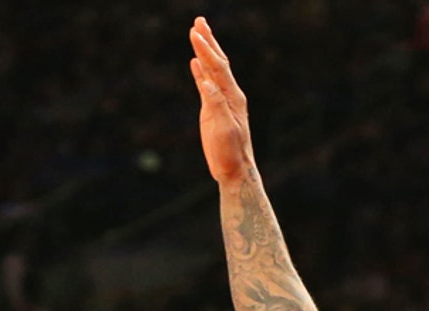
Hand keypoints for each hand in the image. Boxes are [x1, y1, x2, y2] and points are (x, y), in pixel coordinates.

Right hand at [189, 17, 255, 184]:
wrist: (234, 171)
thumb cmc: (231, 153)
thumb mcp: (224, 129)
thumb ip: (216, 104)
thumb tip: (206, 82)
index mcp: (233, 97)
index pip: (219, 68)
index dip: (207, 50)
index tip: (194, 33)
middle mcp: (229, 95)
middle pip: (218, 63)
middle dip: (208, 42)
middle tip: (199, 21)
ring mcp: (220, 101)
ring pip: (212, 71)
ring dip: (205, 52)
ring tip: (197, 33)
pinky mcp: (212, 110)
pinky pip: (205, 85)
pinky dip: (200, 72)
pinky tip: (195, 62)